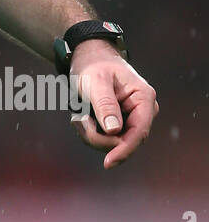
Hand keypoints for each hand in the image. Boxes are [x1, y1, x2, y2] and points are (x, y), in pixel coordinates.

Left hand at [69, 40, 158, 168]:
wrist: (89, 58)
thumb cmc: (93, 65)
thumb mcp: (95, 81)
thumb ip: (105, 104)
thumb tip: (114, 131)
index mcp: (144, 98)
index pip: (139, 132)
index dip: (125, 150)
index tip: (108, 162)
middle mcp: (143, 111)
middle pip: (124, 141)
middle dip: (98, 136)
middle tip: (78, 119)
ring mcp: (132, 119)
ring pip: (112, 143)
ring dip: (91, 134)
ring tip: (78, 114)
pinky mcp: (121, 125)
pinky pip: (105, 139)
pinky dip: (90, 132)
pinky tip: (81, 116)